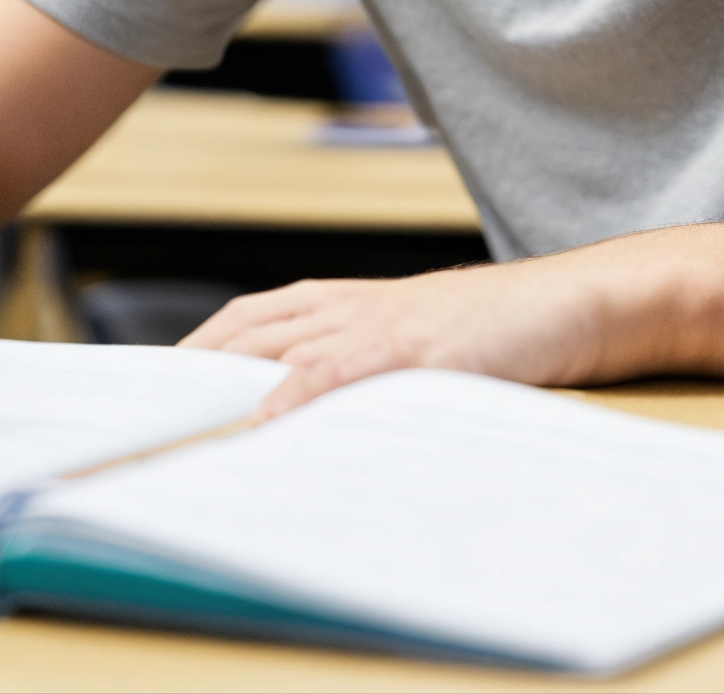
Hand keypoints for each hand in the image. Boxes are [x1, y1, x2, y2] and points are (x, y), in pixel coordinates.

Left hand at [179, 250, 650, 416]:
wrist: (583, 302)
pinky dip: (298, 393)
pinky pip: (343, 369)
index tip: (154, 380)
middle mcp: (360, 306)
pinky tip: (266, 420)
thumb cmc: (514, 330)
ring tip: (176, 421)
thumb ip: (372, 370)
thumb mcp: (429, 348)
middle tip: (140, 410)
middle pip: (248, 328)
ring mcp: (387, 322)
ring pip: (283, 347)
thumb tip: (314, 418)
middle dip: (189, 366)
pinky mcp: (420, 346)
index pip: (254, 316)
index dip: (199, 345)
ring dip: (225, 383)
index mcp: (357, 303)